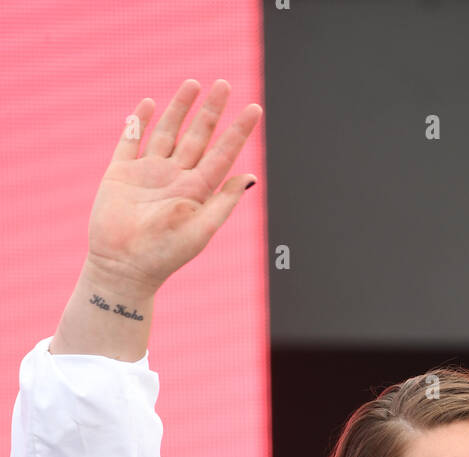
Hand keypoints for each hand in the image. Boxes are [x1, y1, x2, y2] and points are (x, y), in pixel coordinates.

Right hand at [84, 78, 261, 294]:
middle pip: (198, 137)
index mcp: (197, 192)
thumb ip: (224, 202)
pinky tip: (148, 104)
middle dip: (211, 111)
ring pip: (167, 132)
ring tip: (193, 84)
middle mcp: (175, 178)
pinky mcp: (121, 173)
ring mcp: (148, 173)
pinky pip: (131, 140)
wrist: (123, 267)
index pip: (223, 154)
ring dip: (179, 108)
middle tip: (224, 85)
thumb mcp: (201, 229)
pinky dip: (138, 122)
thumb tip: (250, 176)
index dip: (239, 132)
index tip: (254, 108)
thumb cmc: (165, 254)